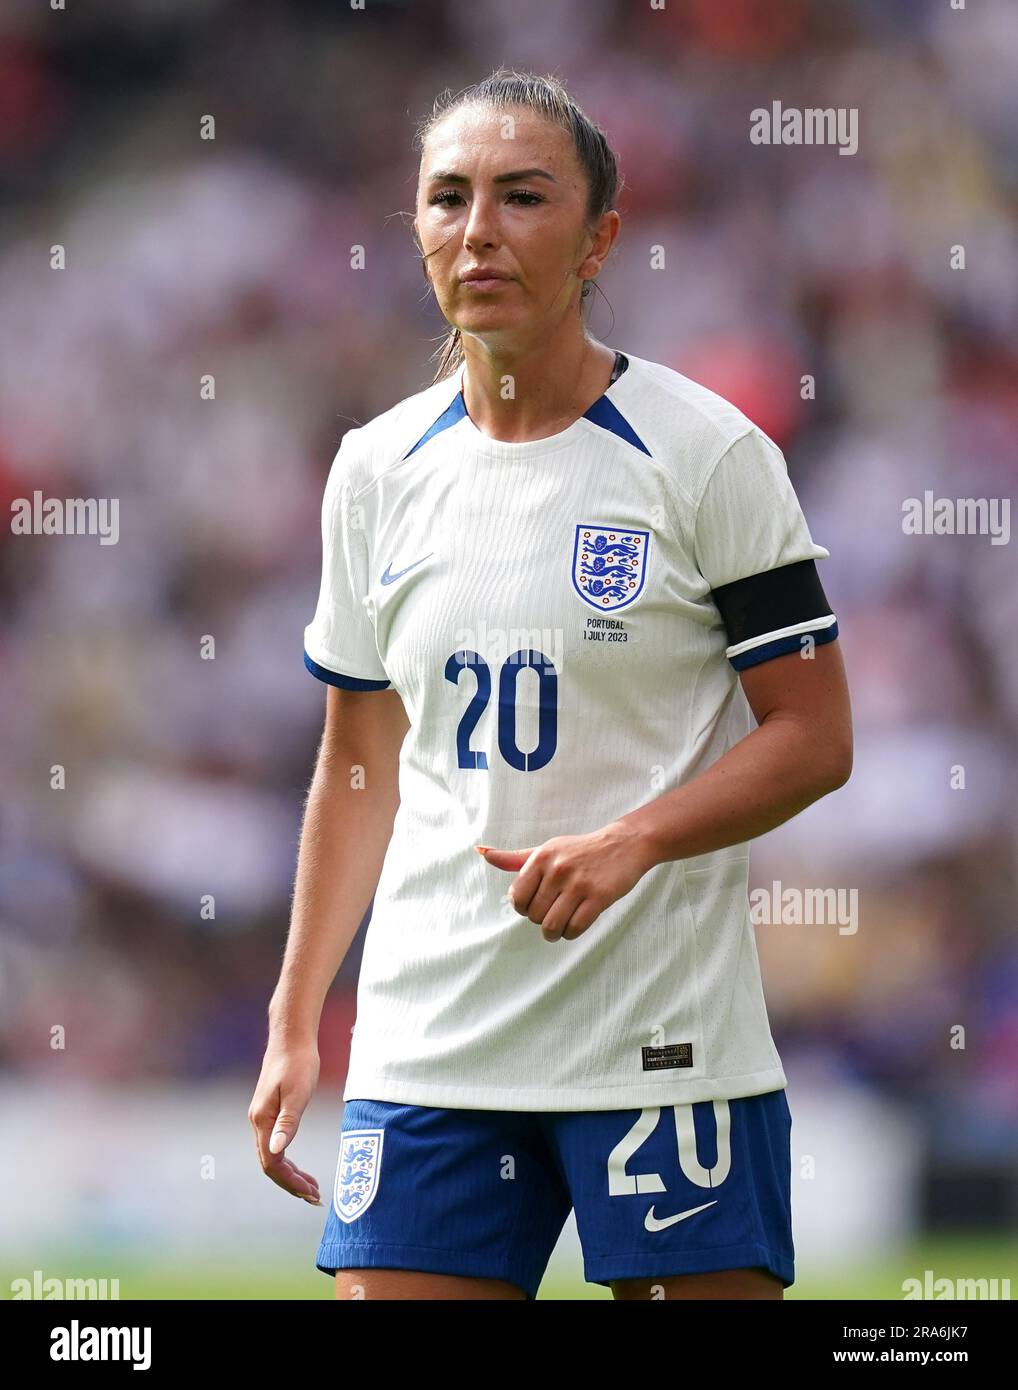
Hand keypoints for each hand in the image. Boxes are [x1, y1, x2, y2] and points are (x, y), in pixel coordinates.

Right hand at [248, 1039, 322, 1204]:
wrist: (291, 1037)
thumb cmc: (298, 1063)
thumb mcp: (298, 1093)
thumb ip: (288, 1123)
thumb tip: (278, 1152)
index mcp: (262, 1120)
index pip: (272, 1163)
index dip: (290, 1182)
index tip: (311, 1193)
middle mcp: (258, 1122)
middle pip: (271, 1164)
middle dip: (291, 1184)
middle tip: (315, 1197)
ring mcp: (262, 1118)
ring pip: (273, 1156)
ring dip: (291, 1175)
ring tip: (312, 1188)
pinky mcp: (270, 1113)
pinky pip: (276, 1145)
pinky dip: (288, 1161)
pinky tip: (300, 1167)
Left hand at [476, 820, 655, 942]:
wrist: (623, 845)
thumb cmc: (580, 850)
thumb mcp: (547, 849)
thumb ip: (515, 858)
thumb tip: (482, 852)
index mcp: (541, 858)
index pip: (517, 898)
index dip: (523, 909)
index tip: (536, 905)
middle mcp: (558, 869)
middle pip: (534, 915)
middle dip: (541, 920)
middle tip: (553, 912)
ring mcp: (579, 884)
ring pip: (551, 926)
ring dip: (554, 932)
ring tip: (561, 925)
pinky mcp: (599, 897)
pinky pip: (575, 928)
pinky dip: (571, 933)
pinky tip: (576, 923)